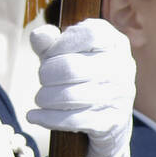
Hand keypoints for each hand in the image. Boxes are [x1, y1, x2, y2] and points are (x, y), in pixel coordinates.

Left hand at [25, 19, 133, 156]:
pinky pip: (71, 120)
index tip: (50, 54)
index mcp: (114, 42)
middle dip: (46, 74)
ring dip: (44, 98)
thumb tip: (38, 35)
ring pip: (68, 96)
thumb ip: (50, 42)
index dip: (60, 45)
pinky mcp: (110, 121)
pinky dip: (46, 118)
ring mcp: (118, 95)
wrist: (111, 117)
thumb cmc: (83, 75)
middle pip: (70, 68)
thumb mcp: (67, 53)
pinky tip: (34, 116)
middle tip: (43, 79)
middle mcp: (121, 67)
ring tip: (41, 98)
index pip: (87, 36)